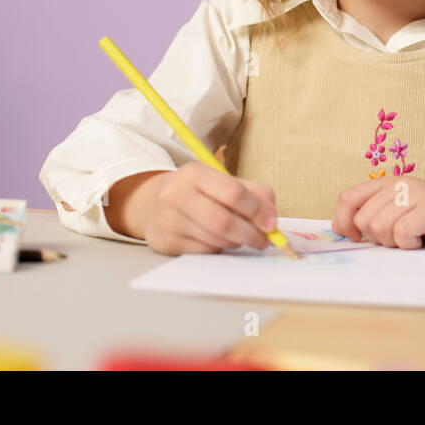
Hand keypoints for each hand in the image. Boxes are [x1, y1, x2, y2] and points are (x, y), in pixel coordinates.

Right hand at [134, 160, 277, 255]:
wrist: (152, 203)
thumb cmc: (196, 191)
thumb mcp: (222, 180)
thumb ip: (254, 192)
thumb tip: (272, 217)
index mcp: (195, 173)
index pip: (233, 193)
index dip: (257, 211)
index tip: (270, 224)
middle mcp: (177, 195)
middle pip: (224, 222)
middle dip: (250, 234)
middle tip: (263, 240)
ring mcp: (169, 220)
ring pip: (216, 239)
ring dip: (236, 241)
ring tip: (240, 235)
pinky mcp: (167, 242)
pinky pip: (205, 251)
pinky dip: (219, 248)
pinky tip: (218, 239)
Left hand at [331, 177, 424, 248]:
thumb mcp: (397, 212)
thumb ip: (370, 215)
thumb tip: (338, 227)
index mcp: (385, 183)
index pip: (347, 198)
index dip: (345, 222)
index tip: (357, 237)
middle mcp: (399, 184)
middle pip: (364, 219)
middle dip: (376, 238)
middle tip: (397, 238)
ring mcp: (416, 194)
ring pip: (380, 226)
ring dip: (393, 242)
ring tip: (409, 239)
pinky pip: (403, 232)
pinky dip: (408, 244)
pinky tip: (419, 242)